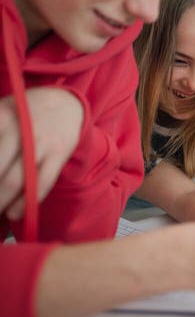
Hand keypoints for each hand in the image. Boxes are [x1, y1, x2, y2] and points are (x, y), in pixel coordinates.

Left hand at [0, 88, 82, 218]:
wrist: (65, 103)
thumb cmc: (23, 113)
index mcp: (0, 118)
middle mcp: (19, 130)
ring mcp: (40, 143)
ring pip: (15, 181)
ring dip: (0, 202)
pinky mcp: (59, 154)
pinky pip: (41, 184)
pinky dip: (26, 203)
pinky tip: (14, 213)